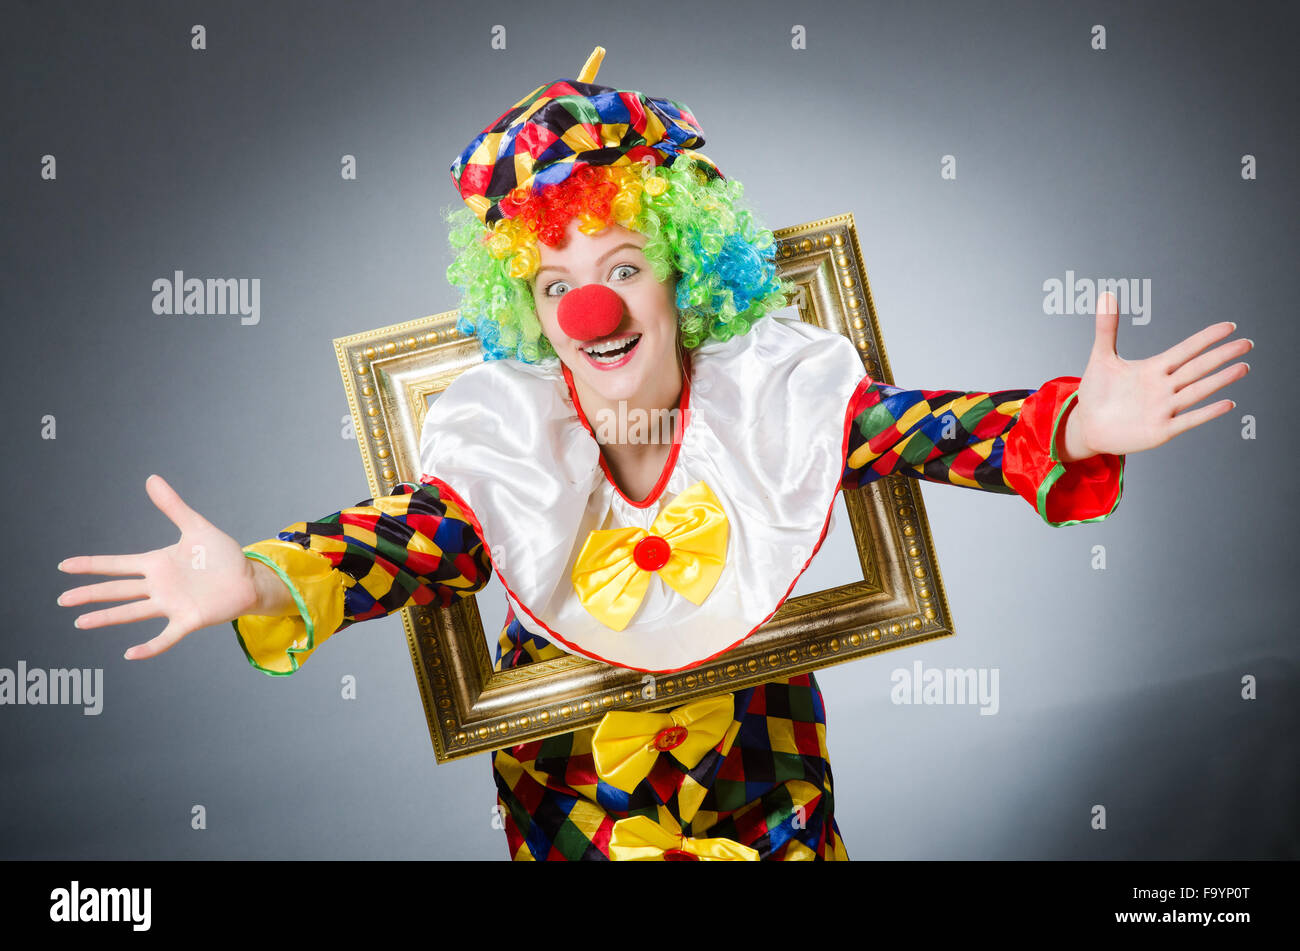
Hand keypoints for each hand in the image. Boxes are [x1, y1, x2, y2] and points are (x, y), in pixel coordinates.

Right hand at [57, 475, 270, 659]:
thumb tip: (151, 479)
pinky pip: (165, 636)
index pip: (116, 565)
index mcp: (157, 564)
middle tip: (62, 599)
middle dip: (89, 594)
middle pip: (116, 590)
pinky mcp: (189, 620)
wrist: (249, 578)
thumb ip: (173, 506)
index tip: (64, 566)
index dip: (90, 565)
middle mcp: (158, 586)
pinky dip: (150, 646)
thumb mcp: (196, 527)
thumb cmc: (222, 556)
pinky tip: (130, 653)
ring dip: (106, 617)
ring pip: (132, 612)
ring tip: (79, 623)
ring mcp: (171, 604)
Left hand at [1059, 292, 1251, 460]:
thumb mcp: (1102, 358)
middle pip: (1197, 368)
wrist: (1087, 426)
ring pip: (1197, 392)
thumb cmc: (1097, 392)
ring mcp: (1164, 409)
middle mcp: (1164, 387)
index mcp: (1153, 369)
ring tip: (1243, 367)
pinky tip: (1227, 403)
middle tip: (1247, 343)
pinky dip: (1206, 413)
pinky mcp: (1160, 431)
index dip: (1206, 339)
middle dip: (1221, 356)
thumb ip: (1106, 329)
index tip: (1229, 327)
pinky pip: (1187, 421)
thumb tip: (1106, 296)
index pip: (1185, 350)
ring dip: (1220, 380)